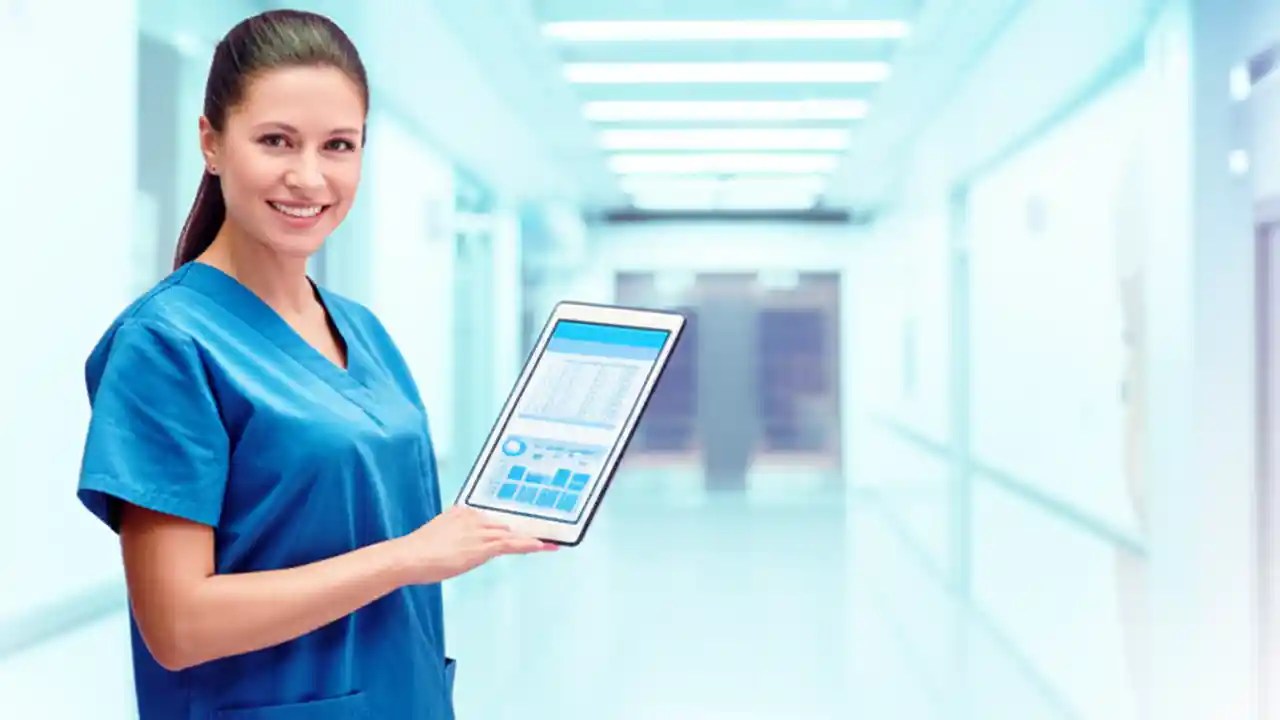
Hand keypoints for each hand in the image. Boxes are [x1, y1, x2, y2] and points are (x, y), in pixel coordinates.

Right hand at [392, 506, 556, 585]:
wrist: (409, 556)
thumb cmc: (419, 551)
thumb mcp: (440, 535)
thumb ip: (454, 535)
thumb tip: (460, 545)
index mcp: (464, 512)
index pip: (493, 517)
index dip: (511, 522)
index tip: (524, 523)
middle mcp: (475, 517)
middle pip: (507, 523)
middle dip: (525, 530)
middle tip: (545, 532)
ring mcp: (480, 531)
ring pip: (513, 533)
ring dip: (534, 538)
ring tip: (552, 541)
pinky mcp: (483, 546)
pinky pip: (513, 544)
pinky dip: (530, 545)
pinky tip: (544, 546)